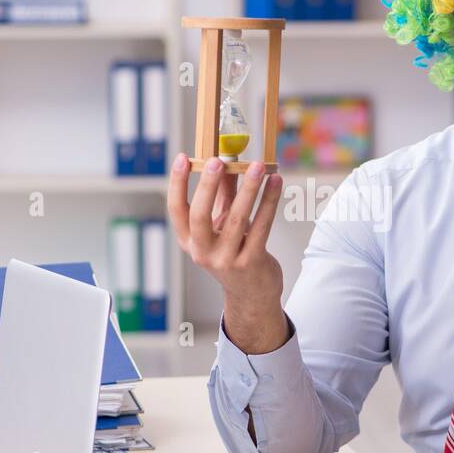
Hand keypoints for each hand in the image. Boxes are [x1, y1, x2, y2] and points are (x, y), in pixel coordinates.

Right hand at [167, 153, 288, 352]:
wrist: (252, 294)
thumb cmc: (235, 251)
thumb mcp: (222, 225)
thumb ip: (223, 195)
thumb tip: (226, 160)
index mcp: (190, 242)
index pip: (177, 210)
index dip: (177, 183)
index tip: (183, 158)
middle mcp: (203, 252)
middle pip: (200, 216)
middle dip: (207, 186)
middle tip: (217, 160)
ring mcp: (226, 260)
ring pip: (236, 218)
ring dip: (249, 189)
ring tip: (258, 166)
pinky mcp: (251, 262)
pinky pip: (261, 226)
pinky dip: (269, 202)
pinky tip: (276, 183)